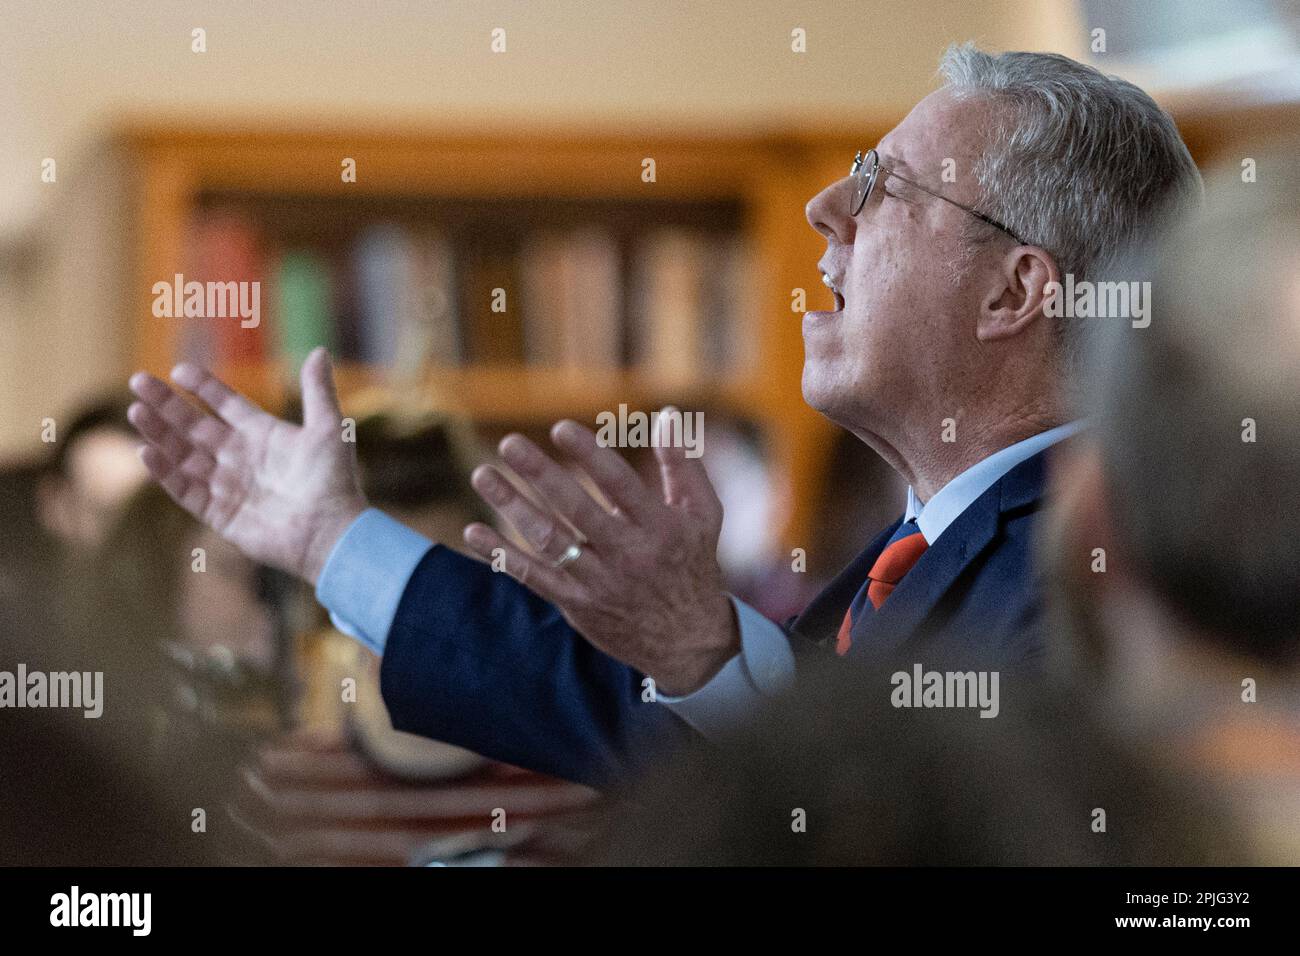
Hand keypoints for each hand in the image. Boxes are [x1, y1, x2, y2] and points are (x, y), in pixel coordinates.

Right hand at [126, 348, 366, 585]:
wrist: (330, 531)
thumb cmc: (334, 481)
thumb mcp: (328, 429)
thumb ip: (317, 391)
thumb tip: (319, 350)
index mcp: (263, 435)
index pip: (226, 404)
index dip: (204, 387)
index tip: (178, 370)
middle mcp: (241, 458)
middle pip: (194, 426)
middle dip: (166, 405)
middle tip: (138, 381)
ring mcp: (228, 485)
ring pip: (183, 454)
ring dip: (159, 433)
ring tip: (136, 410)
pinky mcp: (218, 513)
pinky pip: (185, 489)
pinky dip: (165, 472)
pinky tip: (146, 450)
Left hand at [462, 410, 739, 696]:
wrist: (688, 642)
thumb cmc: (693, 564)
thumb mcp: (703, 514)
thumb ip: (683, 465)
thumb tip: (666, 415)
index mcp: (658, 526)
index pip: (619, 484)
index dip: (589, 455)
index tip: (560, 429)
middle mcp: (628, 553)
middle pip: (577, 509)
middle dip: (541, 474)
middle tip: (509, 444)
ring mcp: (599, 581)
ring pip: (550, 540)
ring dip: (513, 507)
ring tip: (483, 475)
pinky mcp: (578, 604)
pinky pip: (534, 577)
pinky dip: (503, 555)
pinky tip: (474, 532)